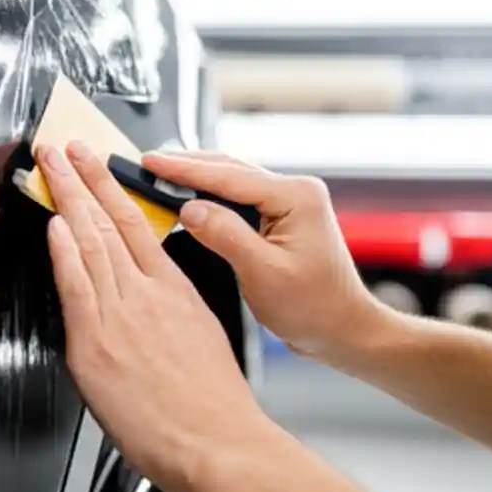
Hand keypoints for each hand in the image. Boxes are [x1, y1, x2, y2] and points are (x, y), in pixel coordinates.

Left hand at [35, 141, 281, 491]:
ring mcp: (119, 314)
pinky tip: (54, 223)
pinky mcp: (95, 342)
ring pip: (90, 241)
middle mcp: (146, 293)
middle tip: (64, 146)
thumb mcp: (200, 339)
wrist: (216, 441)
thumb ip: (169, 313)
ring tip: (51, 166)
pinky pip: (76, 283)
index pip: (135, 225)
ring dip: (67, 198)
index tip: (97, 164)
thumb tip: (150, 304)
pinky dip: (64, 248)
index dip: (111, 188)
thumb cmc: (211, 405)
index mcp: (174, 290)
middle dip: (82, 178)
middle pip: (108, 221)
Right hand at [142, 152, 385, 359]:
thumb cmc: (315, 307)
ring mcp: (290, 203)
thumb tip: (190, 209)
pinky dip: (212, 197)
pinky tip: (191, 198)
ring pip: (234, 182)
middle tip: (149, 164)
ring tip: (162, 176)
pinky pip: (240, 199)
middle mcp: (296, 191)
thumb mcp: (264, 274)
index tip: (151, 161)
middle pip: (230, 170)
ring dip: (198, 179)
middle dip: (188, 166)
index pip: (229, 176)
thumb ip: (226, 236)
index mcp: (297, 197)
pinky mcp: (282, 218)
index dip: (184, 168)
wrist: (343, 329)